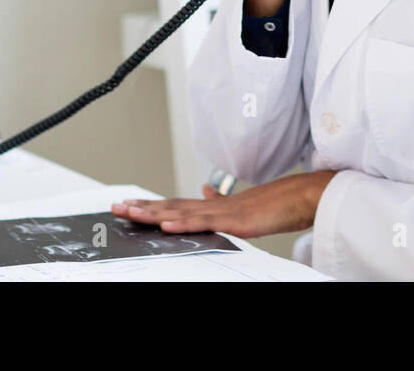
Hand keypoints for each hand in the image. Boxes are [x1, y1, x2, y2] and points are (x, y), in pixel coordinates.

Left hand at [110, 171, 337, 238]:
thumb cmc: (273, 203)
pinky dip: (182, 223)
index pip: (174, 204)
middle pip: (169, 205)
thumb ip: (218, 200)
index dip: (150, 204)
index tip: (128, 205)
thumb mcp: (240, 205)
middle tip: (115, 207)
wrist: (298, 196)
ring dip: (153, 213)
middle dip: (141, 207)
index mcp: (211, 205)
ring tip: (130, 213)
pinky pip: (202, 223)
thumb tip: (204, 190)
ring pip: (179, 212)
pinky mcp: (232, 220)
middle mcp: (211, 205)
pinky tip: (165, 223)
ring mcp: (220, 211)